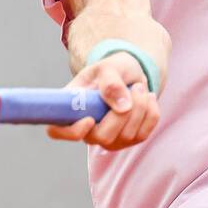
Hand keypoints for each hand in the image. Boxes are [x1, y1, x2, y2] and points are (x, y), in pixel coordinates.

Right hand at [45, 52, 160, 149]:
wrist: (130, 75)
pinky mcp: (128, 140)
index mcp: (70, 108)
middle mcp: (86, 129)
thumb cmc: (112, 70)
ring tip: (139, 87)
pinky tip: (146, 98)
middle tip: (134, 88)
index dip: (72, 132)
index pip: (57, 131)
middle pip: (102, 137)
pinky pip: (144, 133)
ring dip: (140, 107)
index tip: (90, 119)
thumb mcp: (109, 67)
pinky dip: (150, 113)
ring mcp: (108, 138)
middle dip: (122, 113)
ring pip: (126, 136)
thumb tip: (122, 106)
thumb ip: (111, 82)